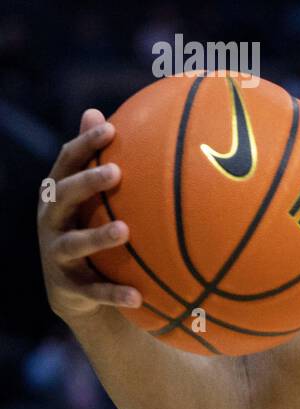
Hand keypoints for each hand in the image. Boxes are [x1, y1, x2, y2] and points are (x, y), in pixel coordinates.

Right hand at [37, 108, 141, 319]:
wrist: (74, 291)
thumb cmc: (88, 227)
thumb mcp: (91, 197)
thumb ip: (94, 159)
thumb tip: (95, 111)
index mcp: (59, 195)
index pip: (67, 162)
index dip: (86, 144)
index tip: (110, 127)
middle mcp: (51, 221)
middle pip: (63, 196)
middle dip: (86, 183)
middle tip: (116, 172)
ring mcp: (57, 254)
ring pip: (73, 244)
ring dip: (97, 237)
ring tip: (125, 231)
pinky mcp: (69, 287)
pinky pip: (94, 291)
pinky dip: (114, 294)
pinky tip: (138, 296)